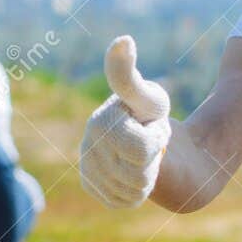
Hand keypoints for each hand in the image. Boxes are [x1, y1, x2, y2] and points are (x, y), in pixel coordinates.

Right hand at [78, 35, 171, 208]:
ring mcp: (88, 171)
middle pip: (137, 173)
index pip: (139, 150)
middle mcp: (86, 148)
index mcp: (99, 123)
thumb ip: (131, 76)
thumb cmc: (152, 117)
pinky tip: (136, 174)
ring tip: (143, 158)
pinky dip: (139, 191)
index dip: (155, 139)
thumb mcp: (150, 98)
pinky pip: (126, 201)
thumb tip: (122, 40)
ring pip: (133, 190)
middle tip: (149, 142)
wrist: (156, 146)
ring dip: (148, 176)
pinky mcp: (93, 189)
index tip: (151, 126)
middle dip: (153, 158)